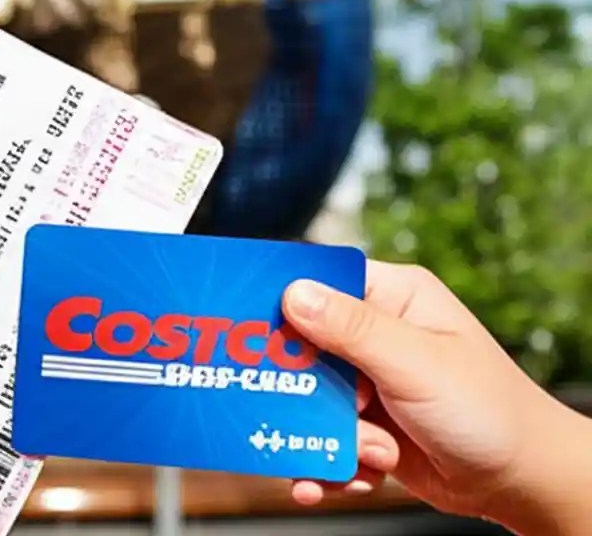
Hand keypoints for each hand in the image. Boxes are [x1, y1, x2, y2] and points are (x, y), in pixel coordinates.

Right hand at [283, 261, 591, 534]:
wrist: (521, 483)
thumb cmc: (489, 411)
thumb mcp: (417, 363)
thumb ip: (353, 328)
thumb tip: (293, 293)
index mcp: (391, 298)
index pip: (318, 282)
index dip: (277, 300)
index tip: (243, 324)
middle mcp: (373, 336)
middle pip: (299, 348)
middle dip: (301, 390)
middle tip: (298, 406)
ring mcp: (365, 382)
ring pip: (304, 401)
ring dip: (324, 436)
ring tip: (366, 452)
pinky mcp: (361, 425)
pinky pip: (317, 438)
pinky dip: (325, 463)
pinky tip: (340, 478)